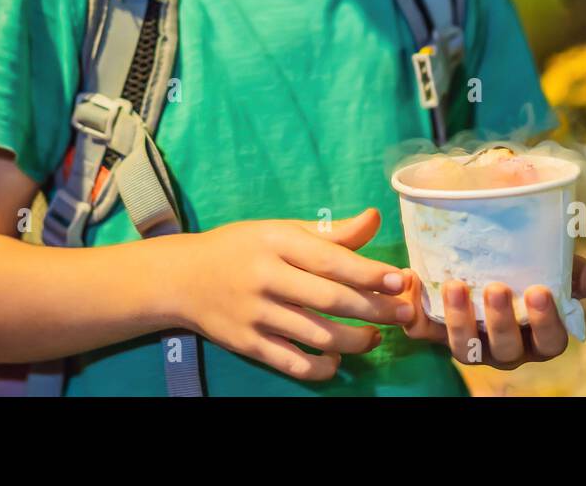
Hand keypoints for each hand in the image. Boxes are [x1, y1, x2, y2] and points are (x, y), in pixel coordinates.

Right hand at [170, 208, 411, 381]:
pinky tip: (336, 361)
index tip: (400, 281)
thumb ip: (330, 232)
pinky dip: (321, 367)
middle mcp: (265, 276)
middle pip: (330, 300)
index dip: (370, 273)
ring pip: (316, 335)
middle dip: (373, 310)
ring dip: (354, 341)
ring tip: (373, 337)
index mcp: (276, 242)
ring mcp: (255, 313)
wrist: (182, 278)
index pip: (331, 260)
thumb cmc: (241, 248)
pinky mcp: (246, 343)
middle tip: (403, 315)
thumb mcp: (280, 231)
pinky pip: (292, 363)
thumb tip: (375, 218)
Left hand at [396, 255, 585, 369]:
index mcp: (539, 337)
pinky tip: (413, 285)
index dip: (545, 322)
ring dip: (457, 319)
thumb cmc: (531, 270)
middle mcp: (505, 347)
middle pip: (505, 347)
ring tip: (455, 285)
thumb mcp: (561, 270)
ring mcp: (469, 342)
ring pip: (464, 346)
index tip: (541, 291)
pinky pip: (423, 331)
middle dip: (501, 320)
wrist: (480, 258)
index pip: (549, 342)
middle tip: (496, 288)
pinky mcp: (434, 331)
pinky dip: (416, 314)